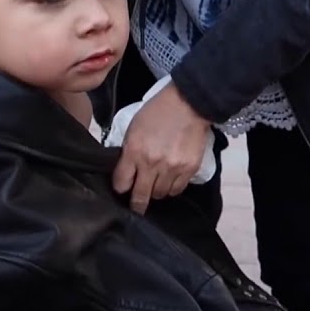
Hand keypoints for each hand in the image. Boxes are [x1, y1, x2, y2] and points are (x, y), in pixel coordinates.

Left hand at [111, 82, 210, 213]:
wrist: (188, 103)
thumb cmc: (157, 112)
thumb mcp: (133, 128)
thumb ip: (128, 151)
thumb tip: (125, 171)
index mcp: (134, 151)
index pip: (121, 184)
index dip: (120, 188)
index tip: (122, 189)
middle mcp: (152, 163)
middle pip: (140, 197)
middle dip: (136, 204)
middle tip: (136, 207)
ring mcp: (172, 168)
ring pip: (159, 195)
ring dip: (155, 192)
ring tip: (156, 184)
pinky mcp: (189, 169)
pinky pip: (177, 189)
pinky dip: (171, 188)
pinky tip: (170, 180)